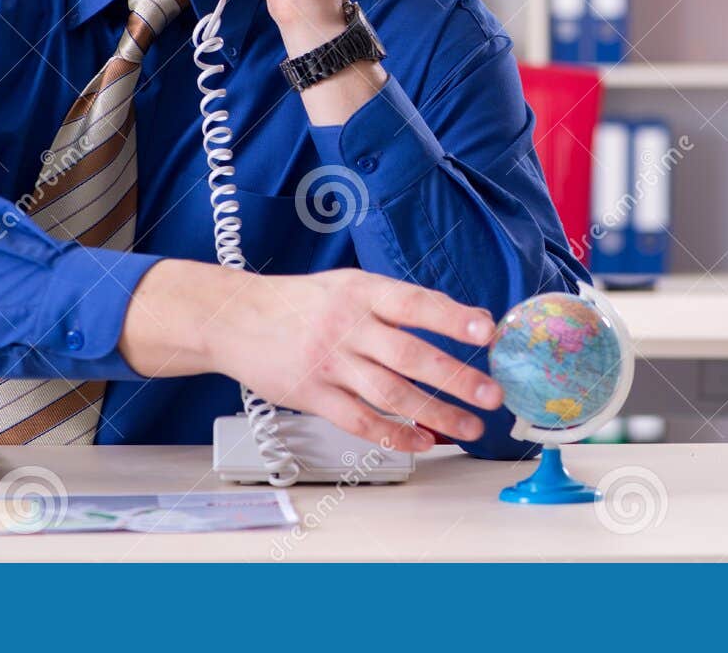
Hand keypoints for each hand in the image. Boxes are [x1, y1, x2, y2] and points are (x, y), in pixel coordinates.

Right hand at [120, 259, 503, 452]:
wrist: (235, 318)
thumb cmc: (301, 303)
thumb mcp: (349, 285)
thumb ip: (398, 303)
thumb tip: (464, 319)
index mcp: (361, 291)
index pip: (415, 303)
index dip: (453, 317)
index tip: (487, 331)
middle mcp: (348, 326)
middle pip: (410, 355)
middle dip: (456, 377)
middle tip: (492, 394)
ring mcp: (329, 363)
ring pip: (391, 394)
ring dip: (436, 414)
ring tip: (470, 426)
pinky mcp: (312, 396)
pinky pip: (359, 421)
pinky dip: (394, 435)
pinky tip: (422, 442)